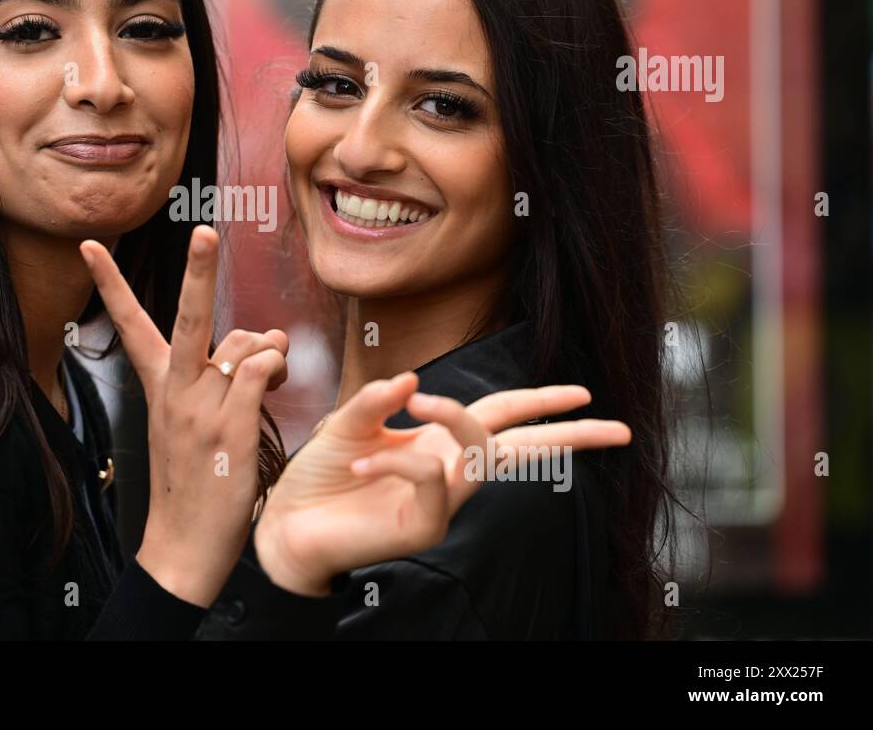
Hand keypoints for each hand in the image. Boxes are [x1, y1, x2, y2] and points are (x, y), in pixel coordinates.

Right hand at [79, 225, 287, 606]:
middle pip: (190, 315)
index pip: (130, 324)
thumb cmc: (192, 483)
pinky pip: (261, 370)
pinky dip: (275, 369)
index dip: (109, 283)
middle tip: (203, 231)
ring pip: (246, 343)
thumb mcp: (191, 424)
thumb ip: (224, 376)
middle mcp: (175, 389)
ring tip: (271, 378)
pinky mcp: (231, 425)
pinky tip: (276, 386)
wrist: (182, 545)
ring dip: (269, 350)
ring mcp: (201, 407)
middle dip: (198, 269)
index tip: (88, 245)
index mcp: (159, 386)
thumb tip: (268, 338)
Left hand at [254, 373, 630, 595]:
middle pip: (523, 445)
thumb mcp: (347, 423)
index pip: (501, 415)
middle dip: (570, 434)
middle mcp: (449, 471)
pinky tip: (358, 464)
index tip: (585, 392)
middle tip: (619, 429)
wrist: (288, 524)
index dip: (540, 401)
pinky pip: (428, 478)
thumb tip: (415, 381)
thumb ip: (379, 400)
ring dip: (453, 416)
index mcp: (437, 442)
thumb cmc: (321, 475)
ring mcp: (442, 502)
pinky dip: (394, 462)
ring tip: (419, 403)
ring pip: (477, 451)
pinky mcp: (425, 526)